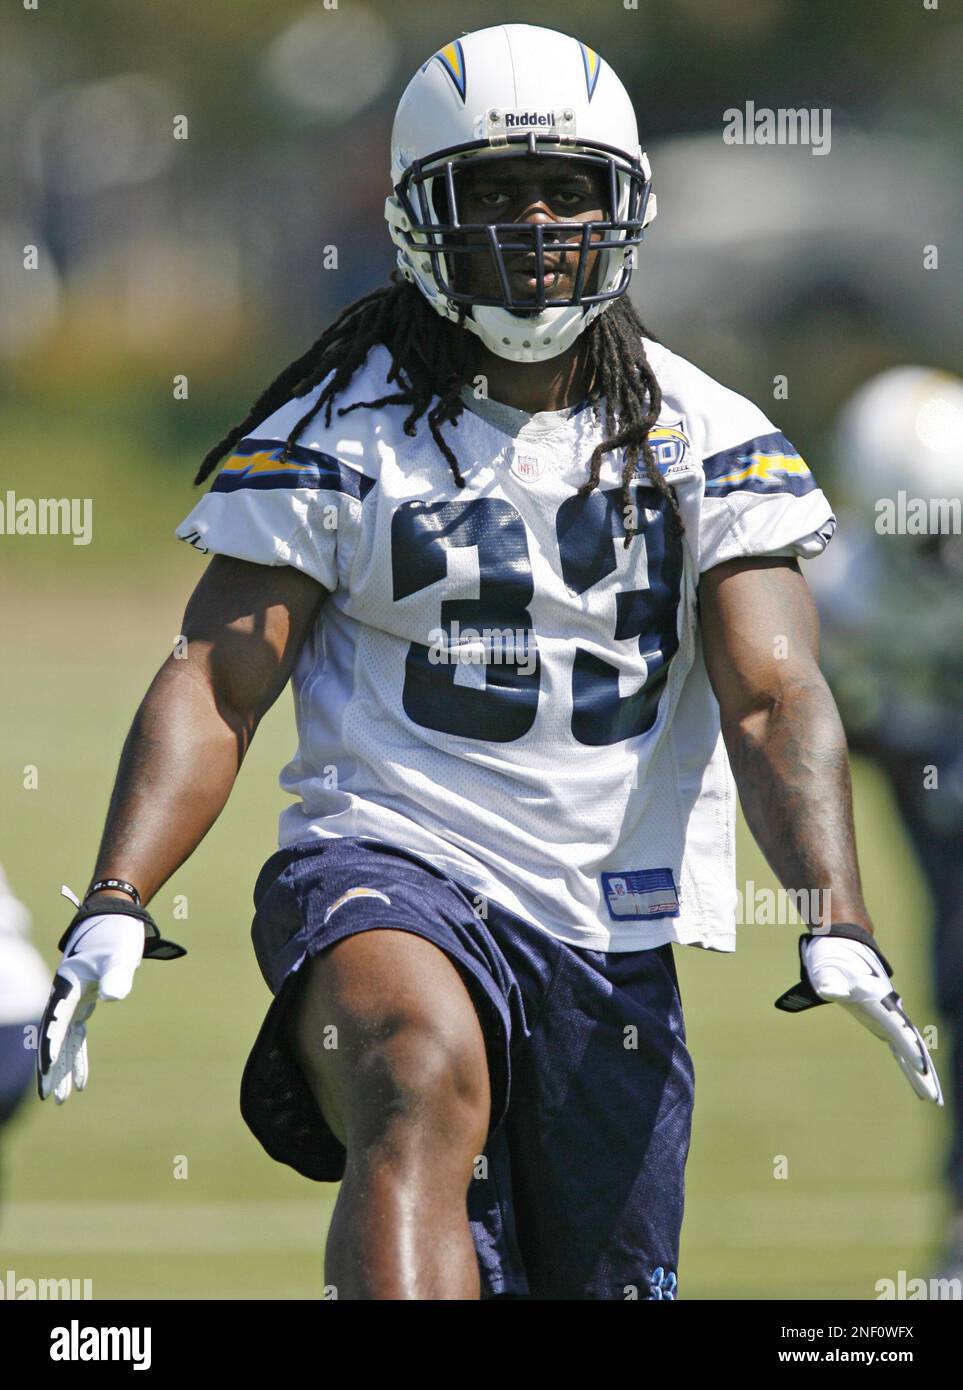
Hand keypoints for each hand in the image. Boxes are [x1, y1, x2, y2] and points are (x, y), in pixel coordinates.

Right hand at [37, 910, 144, 1103]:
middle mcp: (65, 995)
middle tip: (50, 1097)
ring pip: (65, 1041)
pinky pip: (78, 1036)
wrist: (117, 914)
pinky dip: (79, 1057)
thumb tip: (111, 997)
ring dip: (63, 1069)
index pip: (55, 1022)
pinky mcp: (86, 1000)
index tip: (48, 1071)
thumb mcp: (118, 954)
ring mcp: (74, 999)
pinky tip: (83, 1080)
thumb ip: (115, 975)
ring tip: (62, 1099)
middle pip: (54, 1038)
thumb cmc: (116, 933)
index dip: (51, 1047)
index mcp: (67, 985)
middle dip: (51, 1068)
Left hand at [776, 926, 942, 1105]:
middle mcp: (889, 1011)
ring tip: (933, 1099)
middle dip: (923, 1071)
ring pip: (910, 1049)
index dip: (908, 1046)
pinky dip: (909, 1065)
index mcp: (878, 1002)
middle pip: (911, 1045)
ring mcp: (888, 1018)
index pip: (897, 1028)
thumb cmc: (833, 958)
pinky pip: (900, 1048)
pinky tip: (917, 1085)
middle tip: (935, 1097)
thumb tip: (827, 989)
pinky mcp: (883, 1023)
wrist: (842, 945)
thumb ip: (829, 981)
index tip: (921, 1065)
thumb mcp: (827, 969)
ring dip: (921, 1073)